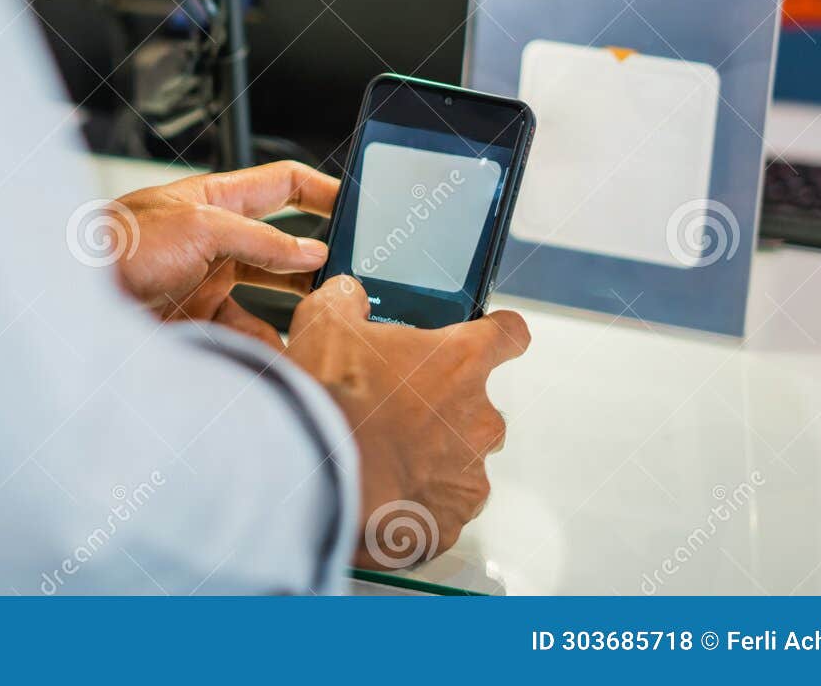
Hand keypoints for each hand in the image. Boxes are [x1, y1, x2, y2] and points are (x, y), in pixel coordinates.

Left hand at [108, 161, 337, 349]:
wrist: (71, 302)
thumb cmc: (117, 246)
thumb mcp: (200, 229)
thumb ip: (260, 240)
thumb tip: (312, 251)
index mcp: (216, 201)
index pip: (282, 185)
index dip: (323, 192)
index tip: (360, 205)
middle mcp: (216, 240)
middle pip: (283, 247)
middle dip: (316, 263)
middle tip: (349, 280)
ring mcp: (207, 283)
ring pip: (269, 298)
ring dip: (295, 313)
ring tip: (322, 327)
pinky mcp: (198, 324)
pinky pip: (245, 336)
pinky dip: (267, 349)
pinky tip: (286, 359)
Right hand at [284, 276, 530, 568]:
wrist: (311, 473)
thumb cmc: (328, 398)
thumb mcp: (326, 323)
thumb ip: (347, 301)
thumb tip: (349, 296)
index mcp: (461, 363)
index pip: (509, 336)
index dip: (500, 336)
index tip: (494, 337)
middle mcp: (478, 420)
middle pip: (478, 408)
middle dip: (443, 410)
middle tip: (394, 413)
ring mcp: (467, 477)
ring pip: (460, 464)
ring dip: (430, 461)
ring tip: (380, 460)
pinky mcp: (447, 524)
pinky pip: (439, 511)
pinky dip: (414, 506)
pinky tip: (378, 497)